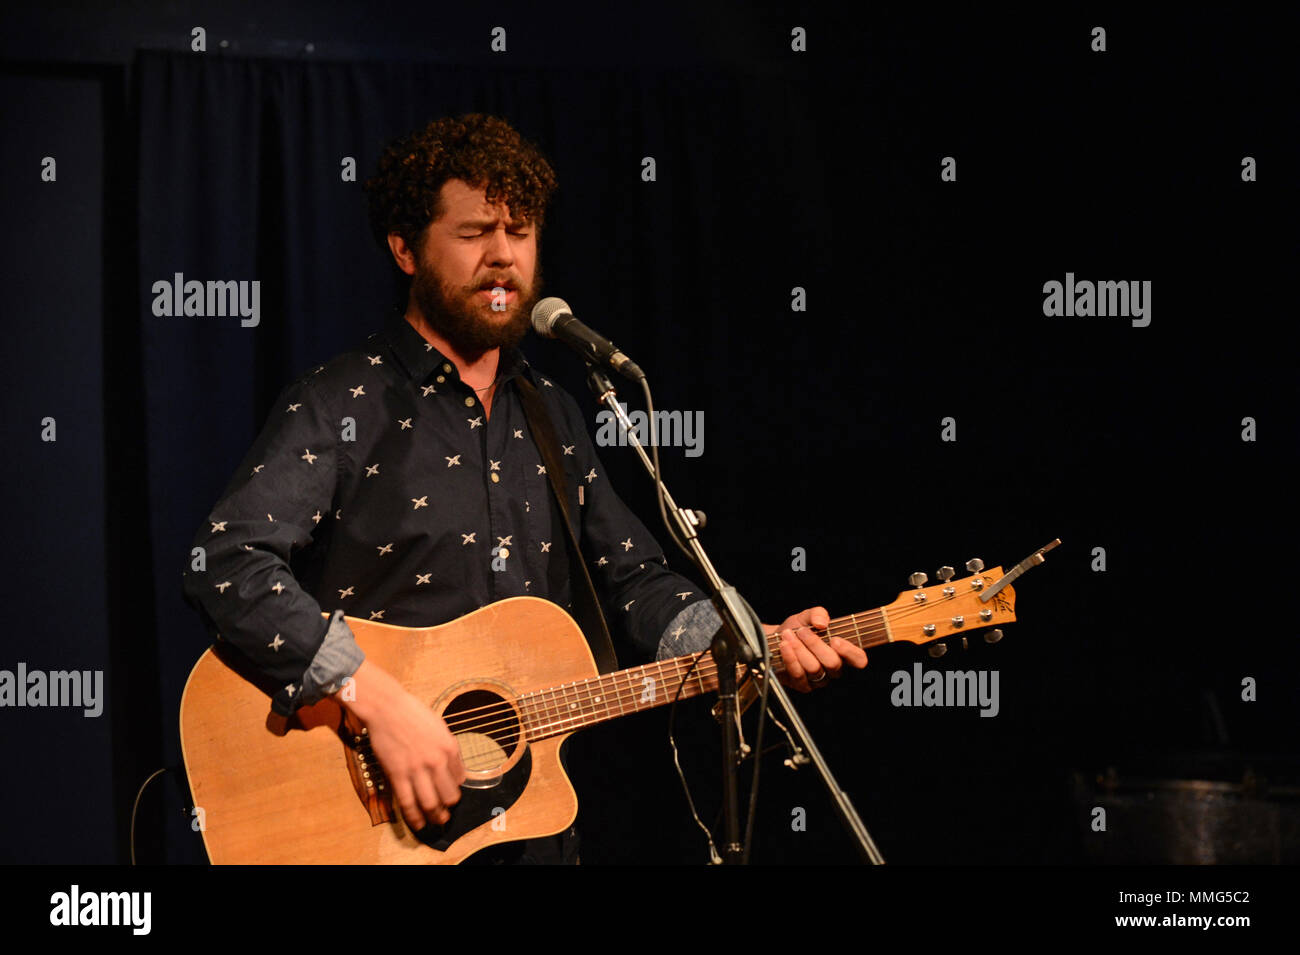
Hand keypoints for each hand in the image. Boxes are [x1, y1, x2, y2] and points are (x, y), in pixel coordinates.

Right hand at [335, 660, 466, 831]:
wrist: (387, 707)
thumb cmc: (413, 713)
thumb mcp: (440, 727)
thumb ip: (448, 748)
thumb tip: (454, 771)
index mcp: (450, 747)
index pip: (460, 778)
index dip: (456, 788)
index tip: (450, 792)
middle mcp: (437, 760)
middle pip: (449, 795)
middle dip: (449, 807)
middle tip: (446, 813)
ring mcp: (417, 769)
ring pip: (431, 803)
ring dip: (435, 817)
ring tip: (436, 822)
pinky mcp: (398, 775)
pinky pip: (408, 803)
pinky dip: (414, 817)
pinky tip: (418, 824)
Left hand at [767, 606, 867, 692]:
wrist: (776, 640)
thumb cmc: (797, 630)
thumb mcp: (807, 617)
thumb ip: (818, 613)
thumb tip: (822, 622)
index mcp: (842, 653)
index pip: (859, 659)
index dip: (850, 652)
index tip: (835, 639)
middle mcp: (833, 669)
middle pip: (833, 663)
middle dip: (815, 644)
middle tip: (802, 631)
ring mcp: (819, 680)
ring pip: (814, 668)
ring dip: (799, 648)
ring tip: (788, 634)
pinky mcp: (803, 685)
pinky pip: (799, 674)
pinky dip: (790, 657)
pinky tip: (784, 645)